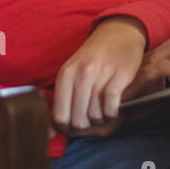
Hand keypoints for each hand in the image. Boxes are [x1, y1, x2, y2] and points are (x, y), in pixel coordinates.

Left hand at [51, 16, 146, 136]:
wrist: (118, 34)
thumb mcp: (71, 74)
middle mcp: (81, 73)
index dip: (66, 127)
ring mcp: (101, 74)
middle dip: (85, 125)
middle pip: (78, 119)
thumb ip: (60, 103)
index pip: (59, 115)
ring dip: (100, 119)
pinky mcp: (121, 75)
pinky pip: (111, 106)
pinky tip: (113, 109)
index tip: (74, 124)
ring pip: (95, 115)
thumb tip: (48, 135)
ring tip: (103, 112)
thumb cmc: (93, 58)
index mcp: (65, 74)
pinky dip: (112, 113)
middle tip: (91, 120)